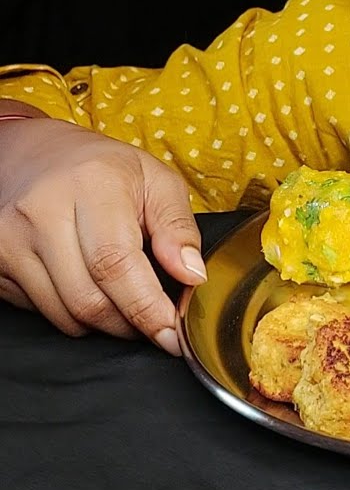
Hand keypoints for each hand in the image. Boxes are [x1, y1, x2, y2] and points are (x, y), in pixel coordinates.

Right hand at [0, 115, 206, 354]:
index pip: (116, 264)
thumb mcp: (156, 181)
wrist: (33, 154)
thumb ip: (178, 227)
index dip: (146, 308)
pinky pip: (38, 310)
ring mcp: (8, 238)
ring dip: (102, 323)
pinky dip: (70, 312)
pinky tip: (86, 286)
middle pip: (88, 299)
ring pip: (63, 314)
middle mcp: (41, 212)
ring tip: (123, 301)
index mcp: (91, 186)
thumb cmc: (104, 170)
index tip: (171, 335)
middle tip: (154, 322)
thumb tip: (192, 274)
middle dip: (129, 324)